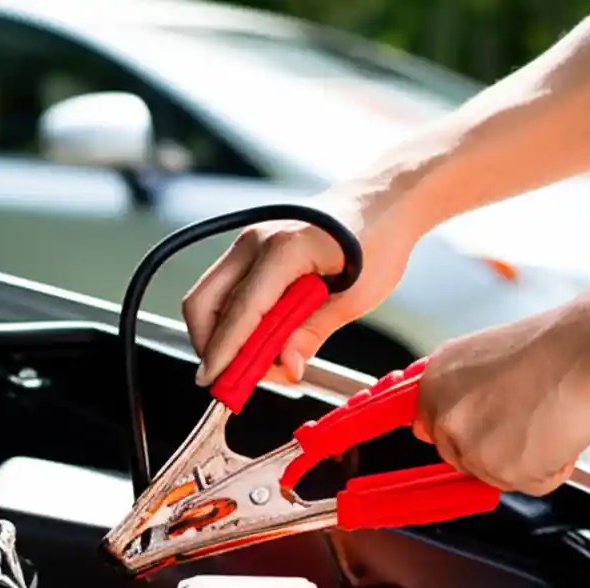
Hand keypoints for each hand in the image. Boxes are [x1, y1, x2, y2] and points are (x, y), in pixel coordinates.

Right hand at [183, 191, 418, 386]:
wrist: (385, 202)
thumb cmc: (379, 240)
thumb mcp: (356, 297)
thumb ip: (313, 332)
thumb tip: (286, 367)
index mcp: (284, 249)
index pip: (240, 311)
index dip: (225, 353)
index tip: (218, 383)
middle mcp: (256, 240)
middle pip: (204, 302)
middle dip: (210, 346)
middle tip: (231, 379)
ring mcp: (250, 241)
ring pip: (210, 296)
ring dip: (221, 334)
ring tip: (253, 363)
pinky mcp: (253, 248)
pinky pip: (227, 288)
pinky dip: (233, 318)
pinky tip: (259, 338)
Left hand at [413, 306, 589, 495]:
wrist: (586, 345)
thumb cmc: (549, 346)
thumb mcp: (483, 358)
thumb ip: (458, 394)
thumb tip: (450, 424)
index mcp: (433, 384)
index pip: (432, 431)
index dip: (468, 433)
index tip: (488, 431)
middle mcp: (443, 416)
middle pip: (464, 460)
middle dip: (499, 449)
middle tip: (531, 417)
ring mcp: (470, 446)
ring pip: (499, 476)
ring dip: (530, 458)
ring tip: (549, 417)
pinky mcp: (503, 470)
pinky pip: (533, 485)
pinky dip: (554, 468)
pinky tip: (561, 431)